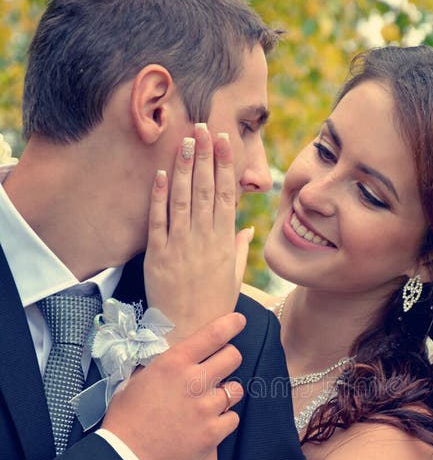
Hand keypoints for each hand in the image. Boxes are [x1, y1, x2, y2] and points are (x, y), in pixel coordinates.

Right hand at [102, 312, 244, 459]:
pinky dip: (224, 420)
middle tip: (219, 369)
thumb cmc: (126, 419)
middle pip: (233, 357)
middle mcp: (193, 381)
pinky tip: (209, 424)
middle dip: (229, 360)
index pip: (213, 334)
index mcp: (173, 363)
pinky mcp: (213, 433)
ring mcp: (205, 408)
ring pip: (236, 389)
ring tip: (211, 401)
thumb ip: (161, 368)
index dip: (231, 324)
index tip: (239, 321)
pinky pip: (233, 418)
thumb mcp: (135, 382)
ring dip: (227, 393)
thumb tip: (174, 360)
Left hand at [144, 126, 253, 341]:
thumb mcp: (233, 278)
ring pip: (183, 199)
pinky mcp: (158, 255)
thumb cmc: (214, 308)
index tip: (226, 141)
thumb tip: (247, 227)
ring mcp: (180, 246)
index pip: (226, 196)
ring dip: (184, 167)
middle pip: (206, 190)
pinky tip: (160, 173)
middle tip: (204, 126)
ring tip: (185, 140)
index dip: (226, 166)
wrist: (189, 332)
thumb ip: (239, 250)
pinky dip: (158, 196)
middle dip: (206, 156)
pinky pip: (158, 220)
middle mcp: (204, 240)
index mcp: (224, 244)